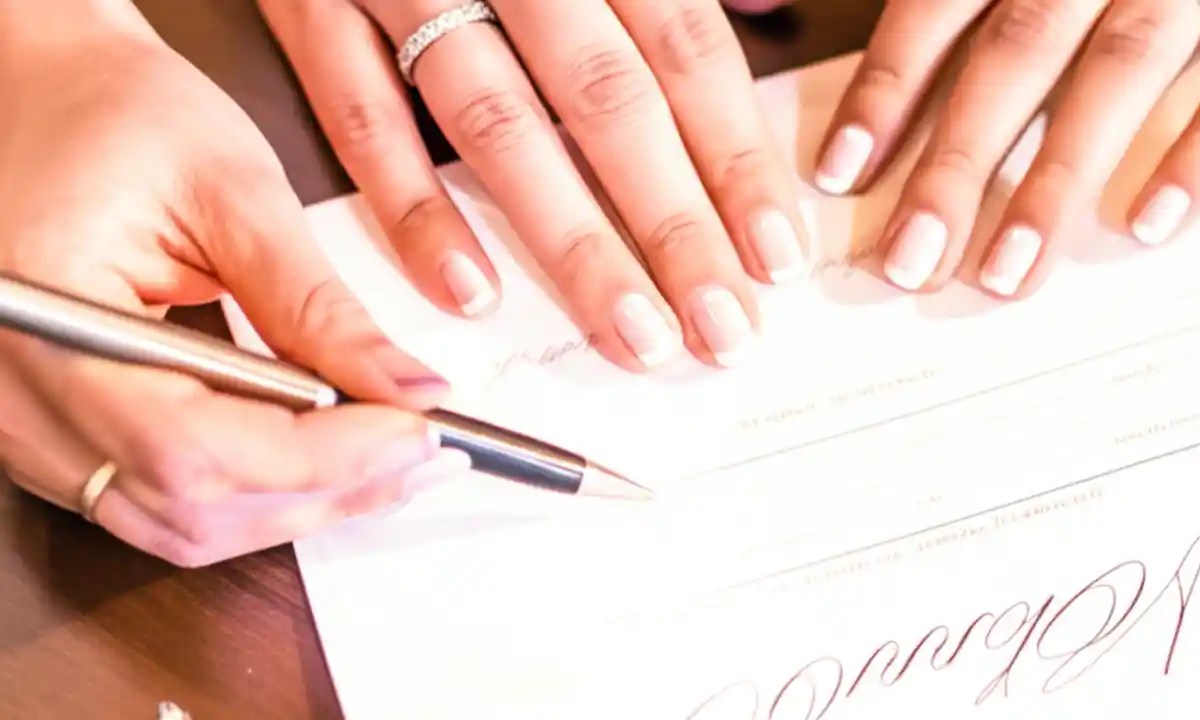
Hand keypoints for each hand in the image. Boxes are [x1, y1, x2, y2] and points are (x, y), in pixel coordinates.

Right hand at [0, 2, 469, 566]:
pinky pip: (161, 500)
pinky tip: (328, 459)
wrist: (51, 99)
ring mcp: (27, 426)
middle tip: (428, 452)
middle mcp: (17, 394)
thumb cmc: (121, 116)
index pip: (190, 447)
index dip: (322, 461)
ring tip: (394, 459)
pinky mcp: (60, 432)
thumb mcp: (233, 190)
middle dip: (328, 491)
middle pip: (188, 508)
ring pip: (178, 525)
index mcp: (40, 317)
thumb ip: (316, 305)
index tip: (419, 434)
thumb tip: (410, 390)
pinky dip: (256, 493)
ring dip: (299, 506)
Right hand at [260, 0, 807, 369]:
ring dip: (573, 244)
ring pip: (500, 126)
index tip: (776, 256)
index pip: (686, 51)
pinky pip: (363, 117)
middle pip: (608, 103)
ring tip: (635, 335)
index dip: (736, 159)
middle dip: (675, 228)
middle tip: (725, 328)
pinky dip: (414, 207)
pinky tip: (471, 292)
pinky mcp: (312, 7)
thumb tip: (769, 6)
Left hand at [814, 0, 1199, 296]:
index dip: (886, 90)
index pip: (936, 6)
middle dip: (957, 164)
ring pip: (1119, 71)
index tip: (839, 173)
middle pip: (1016, 53)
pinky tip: (1147, 224)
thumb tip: (828, 37)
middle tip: (910, 260)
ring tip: (1005, 272)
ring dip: (1058, 178)